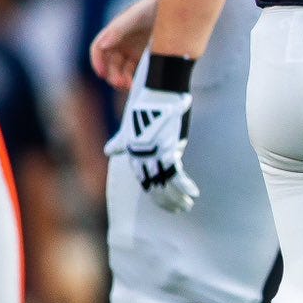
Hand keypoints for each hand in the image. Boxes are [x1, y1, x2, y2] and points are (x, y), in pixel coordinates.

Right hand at [91, 0, 158, 91]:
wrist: (176, 8)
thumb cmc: (152, 7)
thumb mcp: (135, 16)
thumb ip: (118, 29)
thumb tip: (103, 45)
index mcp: (113, 34)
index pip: (98, 50)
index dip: (97, 62)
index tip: (102, 74)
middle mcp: (120, 44)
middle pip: (109, 64)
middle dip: (113, 75)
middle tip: (122, 83)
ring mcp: (132, 52)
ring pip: (122, 71)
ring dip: (123, 80)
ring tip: (131, 86)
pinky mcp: (145, 58)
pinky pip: (136, 73)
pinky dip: (136, 80)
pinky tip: (140, 85)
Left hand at [105, 79, 198, 212]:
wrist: (160, 93)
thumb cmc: (148, 108)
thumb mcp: (131, 128)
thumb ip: (122, 141)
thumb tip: (109, 150)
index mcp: (133, 154)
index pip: (145, 182)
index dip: (156, 196)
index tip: (168, 203)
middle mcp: (141, 157)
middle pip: (154, 187)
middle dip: (167, 201)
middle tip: (180, 208)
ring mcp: (154, 154)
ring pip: (165, 184)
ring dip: (177, 198)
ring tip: (187, 205)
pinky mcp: (168, 149)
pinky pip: (176, 174)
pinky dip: (185, 186)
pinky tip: (194, 193)